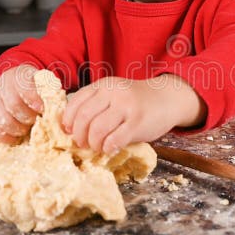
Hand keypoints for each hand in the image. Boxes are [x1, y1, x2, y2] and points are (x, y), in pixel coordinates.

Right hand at [0, 64, 43, 143]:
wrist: (11, 87)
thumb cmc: (31, 89)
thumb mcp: (41, 85)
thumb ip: (50, 95)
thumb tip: (62, 111)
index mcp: (18, 75)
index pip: (23, 85)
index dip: (32, 98)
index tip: (42, 109)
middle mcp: (2, 86)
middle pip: (13, 104)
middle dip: (27, 117)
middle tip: (35, 122)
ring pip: (2, 119)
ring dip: (17, 128)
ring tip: (26, 129)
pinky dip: (6, 137)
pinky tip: (15, 136)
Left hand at [62, 75, 204, 153]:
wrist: (166, 98)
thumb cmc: (135, 101)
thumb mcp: (113, 95)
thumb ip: (95, 105)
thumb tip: (70, 129)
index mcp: (103, 85)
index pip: (76, 102)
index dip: (68, 120)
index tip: (68, 132)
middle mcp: (113, 93)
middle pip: (84, 117)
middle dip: (79, 135)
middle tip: (82, 144)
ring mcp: (126, 106)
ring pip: (98, 129)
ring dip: (93, 143)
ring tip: (97, 147)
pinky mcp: (138, 122)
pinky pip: (115, 139)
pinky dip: (108, 147)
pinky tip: (110, 149)